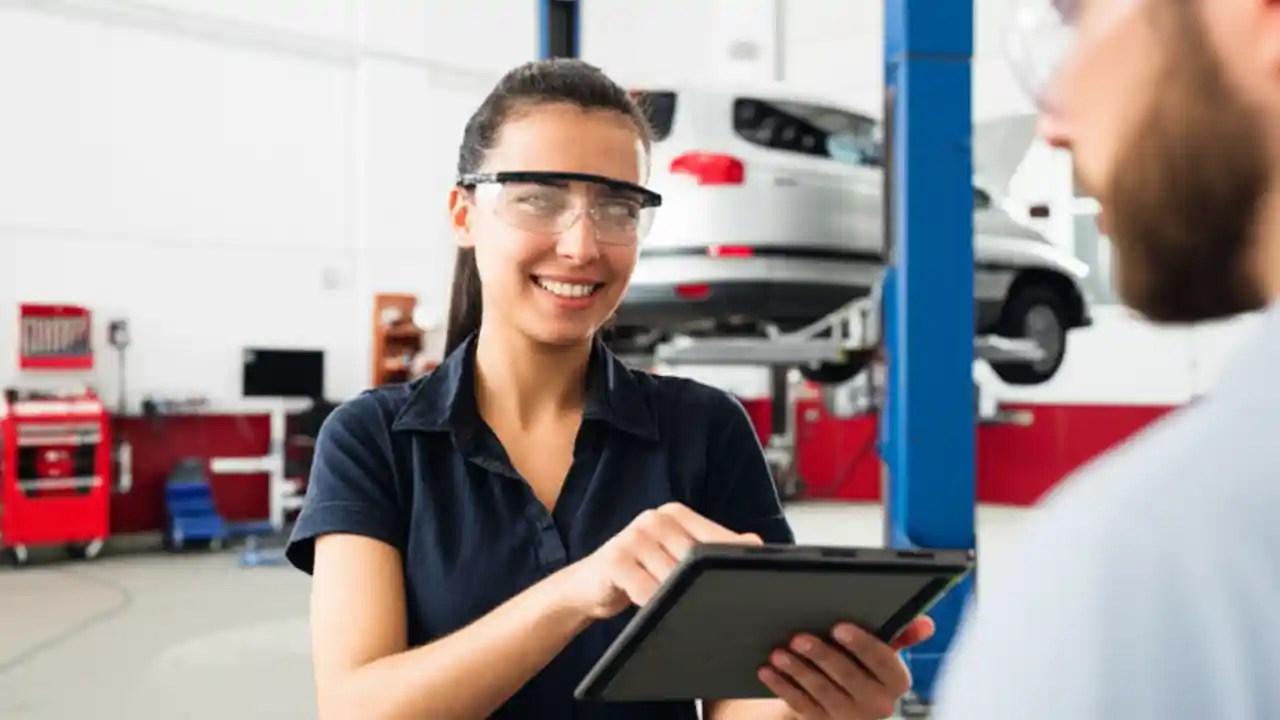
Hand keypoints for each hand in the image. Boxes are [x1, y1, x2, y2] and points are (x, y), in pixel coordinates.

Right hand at [557, 502, 761, 620]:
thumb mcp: (675, 557)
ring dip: (678, 598)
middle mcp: (655, 519)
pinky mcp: (615, 559)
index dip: (731, 561)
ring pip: (674, 576)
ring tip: (679, 610)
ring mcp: (633, 536)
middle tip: (713, 607)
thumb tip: (755, 541)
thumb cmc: (639, 572)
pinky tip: (654, 610)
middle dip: (704, 584)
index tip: (746, 582)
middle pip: (697, 558)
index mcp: (674, 514)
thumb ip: (711, 548)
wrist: (588, 586)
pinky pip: (646, 589)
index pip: (714, 537)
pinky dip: (654, 604)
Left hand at [757, 616, 934, 718]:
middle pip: (849, 677)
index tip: (839, 627)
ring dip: (798, 670)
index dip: (862, 644)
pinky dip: (783, 686)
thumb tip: (926, 624)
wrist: (839, 704)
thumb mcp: (880, 652)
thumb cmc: (861, 667)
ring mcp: (849, 718)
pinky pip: (801, 704)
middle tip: (799, 638)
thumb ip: (901, 635)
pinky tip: (768, 670)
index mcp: (897, 682)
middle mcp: (878, 705)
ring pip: (822, 692)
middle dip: (822, 655)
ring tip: (779, 652)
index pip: (885, 662)